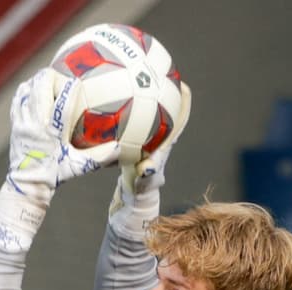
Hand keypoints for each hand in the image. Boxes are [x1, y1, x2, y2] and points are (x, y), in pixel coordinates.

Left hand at [0, 68, 120, 251]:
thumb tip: (121, 148)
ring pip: (26, 90)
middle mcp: (33, 121)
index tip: (76, 79)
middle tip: (62, 74)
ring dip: (37, 82)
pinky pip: (18, 100)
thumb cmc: (54, 175)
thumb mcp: (79, 166)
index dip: (67, 86)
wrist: (27, 185)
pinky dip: (26, 92)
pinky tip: (33, 91)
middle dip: (50, 76)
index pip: (58, 99)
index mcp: (50, 129)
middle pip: (39, 86)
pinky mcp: (15, 125)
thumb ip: (100, 156)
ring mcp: (22, 122)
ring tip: (48, 80)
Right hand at [108, 81, 190, 240]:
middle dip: (163, 94)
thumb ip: (145, 178)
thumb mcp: (141, 189)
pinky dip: (123, 118)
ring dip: (144, 103)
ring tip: (134, 82)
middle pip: (164, 116)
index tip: (182, 85)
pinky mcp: (132, 154)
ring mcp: (145, 149)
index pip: (176, 123)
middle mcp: (156, 147)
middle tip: (159, 73)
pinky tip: (108, 108)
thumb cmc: (138, 203)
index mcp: (162, 152)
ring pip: (147, 121)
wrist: (129, 213)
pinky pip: (130, 130)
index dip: (182, 105)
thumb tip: (149, 166)